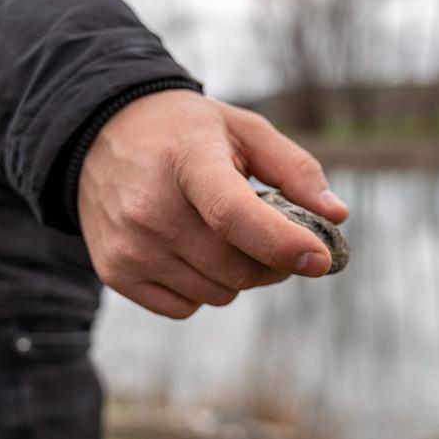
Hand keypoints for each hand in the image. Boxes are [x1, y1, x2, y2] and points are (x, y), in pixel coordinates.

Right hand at [77, 90, 348, 318]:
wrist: (101, 133)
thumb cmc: (187, 133)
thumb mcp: (244, 130)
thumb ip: (295, 169)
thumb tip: (336, 216)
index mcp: (186, 161)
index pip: (235, 216)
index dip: (282, 243)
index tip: (320, 259)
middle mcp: (149, 208)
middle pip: (236, 267)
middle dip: (272, 261)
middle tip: (276, 236)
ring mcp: (129, 244)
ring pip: (217, 293)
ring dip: (238, 275)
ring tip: (223, 234)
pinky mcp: (116, 272)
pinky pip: (185, 308)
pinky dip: (203, 289)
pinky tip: (192, 250)